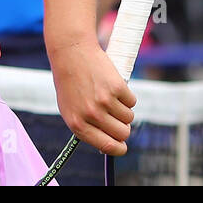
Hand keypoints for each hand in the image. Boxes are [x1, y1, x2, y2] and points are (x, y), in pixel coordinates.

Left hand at [46, 37, 136, 155]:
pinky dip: (126, 95)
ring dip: (123, 109)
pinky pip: (132, 102)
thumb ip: (87, 127)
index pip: (108, 147)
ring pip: (129, 118)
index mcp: (77, 124)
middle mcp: (90, 115)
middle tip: (112, 113)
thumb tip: (109, 145)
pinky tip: (110, 85)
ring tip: (106, 95)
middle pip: (123, 134)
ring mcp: (104, 102)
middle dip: (122, 126)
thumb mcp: (70, 108)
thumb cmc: (70, 84)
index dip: (119, 148)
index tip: (122, 146)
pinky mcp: (116, 88)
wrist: (70, 53)